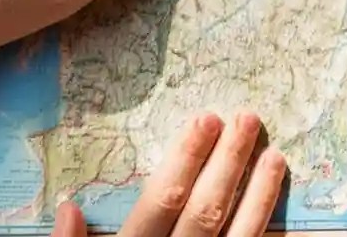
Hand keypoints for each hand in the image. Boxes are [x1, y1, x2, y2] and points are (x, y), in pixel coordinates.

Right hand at [51, 112, 286, 236]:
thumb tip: (69, 208)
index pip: (163, 201)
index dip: (186, 158)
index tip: (205, 120)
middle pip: (206, 210)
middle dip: (229, 162)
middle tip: (247, 120)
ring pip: (240, 236)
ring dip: (260, 195)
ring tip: (275, 156)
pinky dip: (266, 233)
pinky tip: (277, 211)